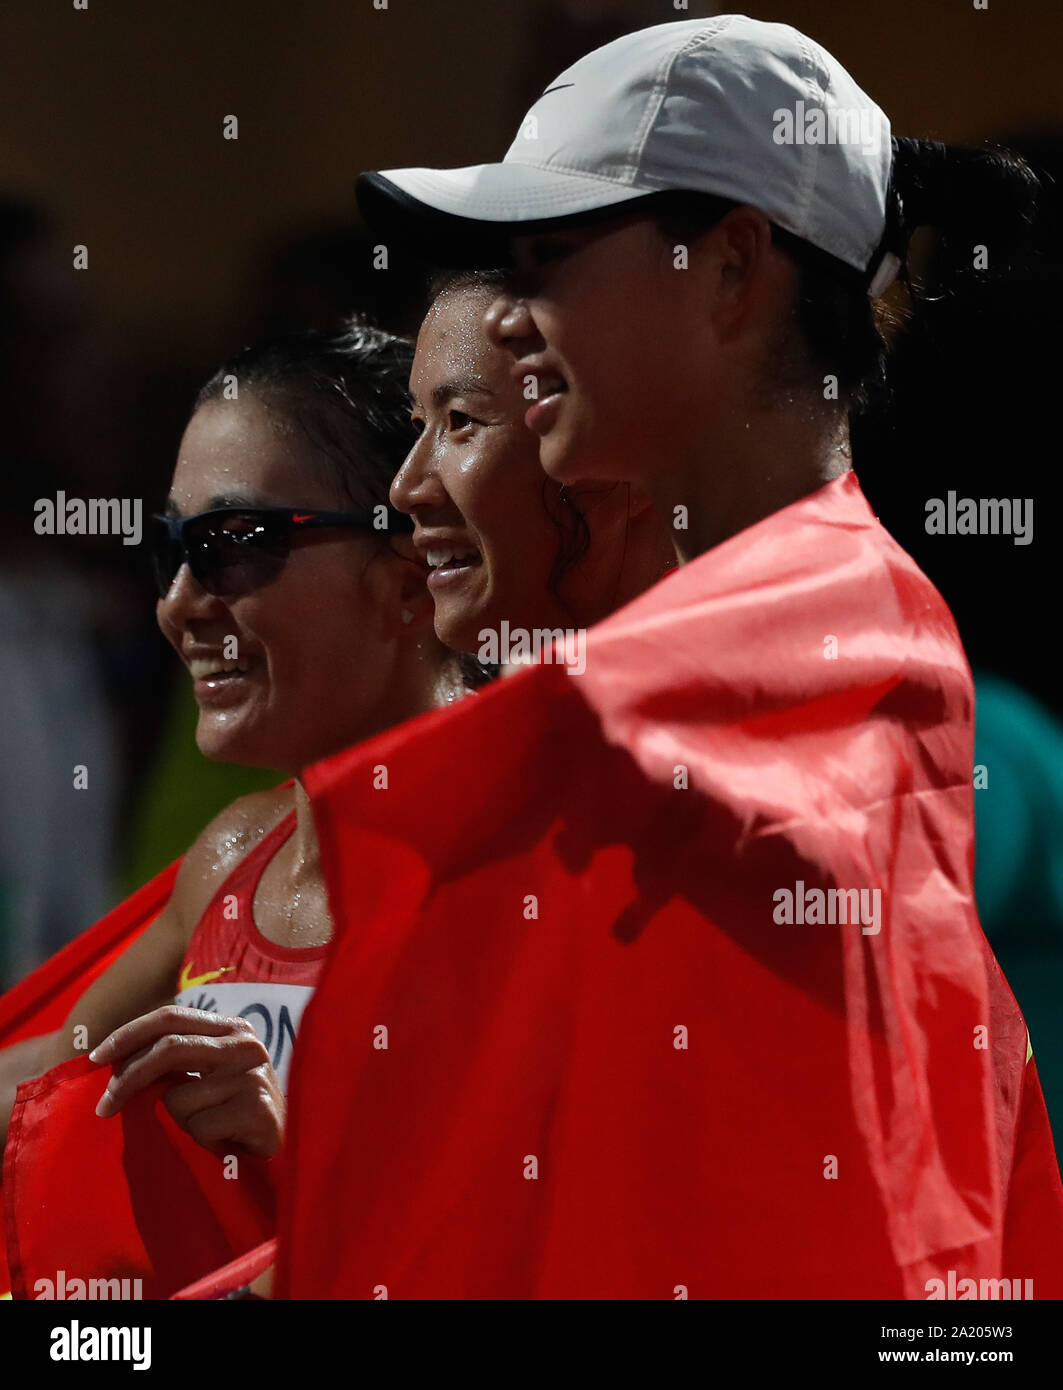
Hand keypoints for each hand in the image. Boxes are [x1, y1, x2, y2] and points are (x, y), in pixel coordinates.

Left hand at [89, 1006, 285, 1157]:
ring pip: (178, 1098)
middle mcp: (245, 1043)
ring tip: (205, 1131)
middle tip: (104, 1108)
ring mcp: (253, 1074)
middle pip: (168, 1049)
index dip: (129, 1033)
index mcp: (230, 1027)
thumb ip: (175, 1062)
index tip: (96, 1057)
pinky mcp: (257, 1108)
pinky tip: (224, 1143)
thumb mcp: (206, 1077)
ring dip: (178, 1123)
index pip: (170, 1017)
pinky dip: (199, 1142)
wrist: (281, 1154)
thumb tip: (114, 1063)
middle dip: (127, 1079)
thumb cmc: (234, 1115)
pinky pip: (198, 1127)